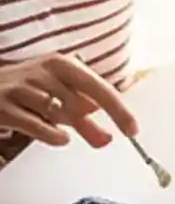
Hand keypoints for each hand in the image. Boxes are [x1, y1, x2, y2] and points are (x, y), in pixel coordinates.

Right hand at [0, 54, 138, 147]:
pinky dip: (52, 135)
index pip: (99, 87)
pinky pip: (38, 125)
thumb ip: (82, 119)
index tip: (133, 129)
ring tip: (56, 126)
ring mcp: (20, 87)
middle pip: (80, 103)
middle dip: (90, 124)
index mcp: (61, 64)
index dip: (119, 110)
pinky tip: (57, 137)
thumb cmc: (24, 92)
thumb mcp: (57, 100)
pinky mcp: (3, 105)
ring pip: (59, 113)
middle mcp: (42, 71)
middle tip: (101, 139)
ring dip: (64, 126)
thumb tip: (106, 137)